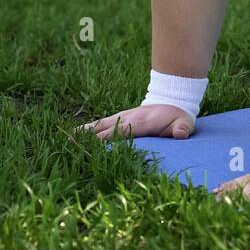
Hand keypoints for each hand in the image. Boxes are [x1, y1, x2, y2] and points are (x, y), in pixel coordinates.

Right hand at [78, 104, 195, 140]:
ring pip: (99, 125)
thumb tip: (180, 133)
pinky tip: (71, 138)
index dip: (110, 138)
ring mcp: (120, 117)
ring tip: (65, 141)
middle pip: (106, 129)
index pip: (123, 131)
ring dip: (84, 134)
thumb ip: (182, 128)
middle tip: (72, 148)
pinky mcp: (115, 119)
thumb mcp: (184, 122)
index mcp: (142, 122)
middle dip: (91, 139)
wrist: (171, 101)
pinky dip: (86, 131)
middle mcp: (127, 118)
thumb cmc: (177, 117)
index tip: (95, 147)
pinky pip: (98, 125)